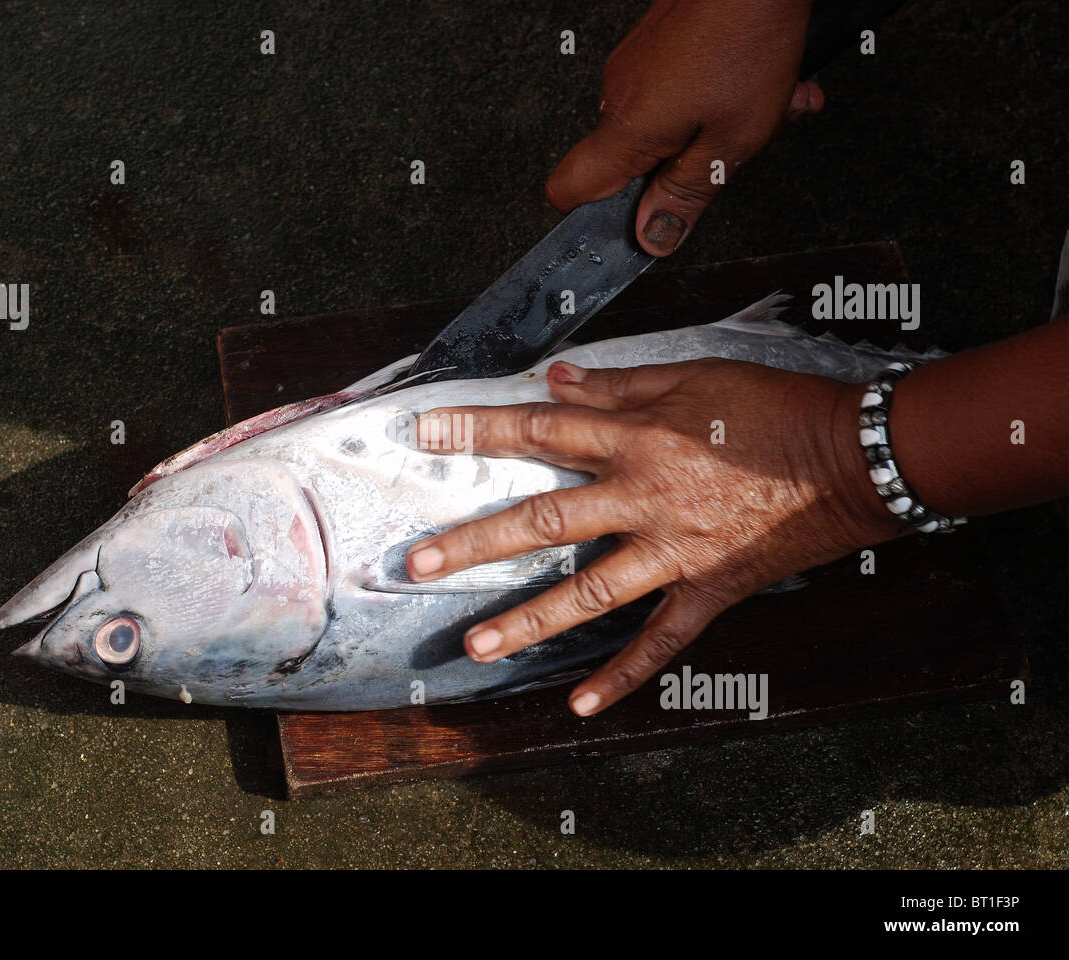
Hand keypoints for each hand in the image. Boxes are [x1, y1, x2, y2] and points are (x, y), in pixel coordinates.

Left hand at [406, 359, 901, 714]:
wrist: (858, 455)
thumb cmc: (777, 407)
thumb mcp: (697, 376)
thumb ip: (621, 386)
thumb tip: (557, 381)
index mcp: (637, 439)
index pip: (541, 431)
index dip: (479, 428)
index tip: (425, 433)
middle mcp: (644, 497)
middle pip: (545, 520)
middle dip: (477, 540)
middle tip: (417, 562)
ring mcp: (674, 552)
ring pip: (589, 592)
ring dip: (530, 620)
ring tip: (476, 647)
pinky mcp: (709, 588)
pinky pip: (661, 640)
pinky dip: (625, 674)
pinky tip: (583, 705)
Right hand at [547, 0, 822, 255]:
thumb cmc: (747, 37)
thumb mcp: (731, 141)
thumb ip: (687, 194)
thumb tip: (655, 236)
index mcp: (627, 130)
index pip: (568, 190)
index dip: (592, 216)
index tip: (630, 221)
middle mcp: (617, 97)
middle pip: (628, 161)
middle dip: (683, 166)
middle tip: (729, 155)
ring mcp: (631, 66)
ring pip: (661, 123)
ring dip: (710, 126)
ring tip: (758, 110)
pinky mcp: (652, 43)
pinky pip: (674, 88)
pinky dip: (713, 94)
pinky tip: (753, 82)